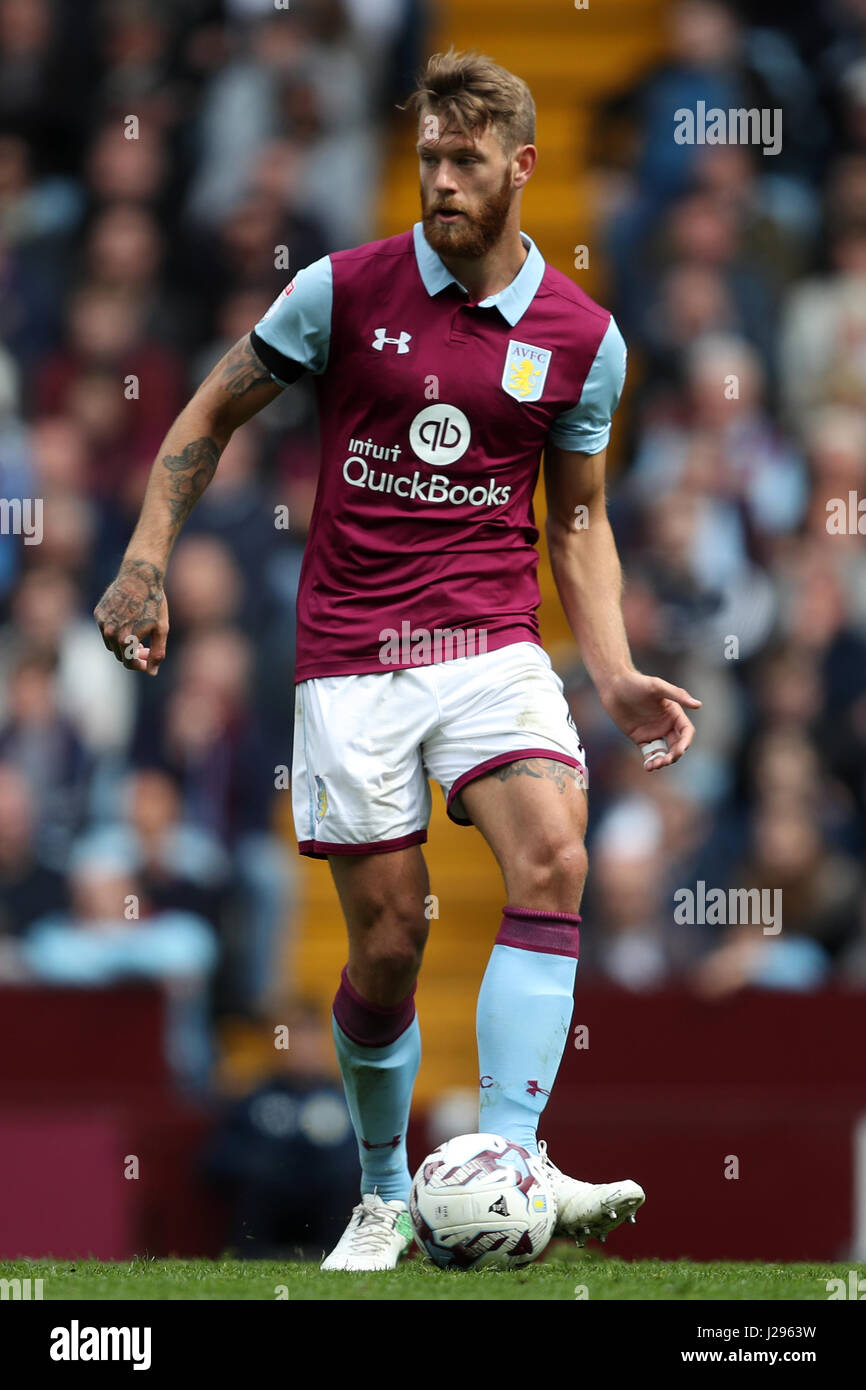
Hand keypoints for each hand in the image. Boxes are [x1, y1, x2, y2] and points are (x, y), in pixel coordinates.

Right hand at [93, 559, 168, 675]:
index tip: (148, 662)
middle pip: (120, 655)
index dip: (141, 665)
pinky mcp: (98, 613)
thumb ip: (157, 653)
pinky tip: (128, 622)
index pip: (129, 663)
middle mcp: (110, 633)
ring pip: (111, 644)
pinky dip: (115, 631)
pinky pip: (105, 629)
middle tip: (147, 648)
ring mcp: (102, 622)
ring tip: (138, 636)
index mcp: (126, 640)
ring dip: (123, 645)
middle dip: (134, 655)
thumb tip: (152, 673)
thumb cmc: (154, 602)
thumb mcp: (161, 629)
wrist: (139, 575)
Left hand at [598, 669, 700, 769]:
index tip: (679, 751)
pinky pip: (648, 753)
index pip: (686, 731)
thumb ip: (677, 695)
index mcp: (674, 713)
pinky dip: (650, 761)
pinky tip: (648, 766)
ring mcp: (653, 732)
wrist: (613, 686)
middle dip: (674, 755)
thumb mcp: (657, 687)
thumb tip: (698, 704)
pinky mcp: (640, 738)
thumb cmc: (636, 683)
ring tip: (655, 765)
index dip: (685, 742)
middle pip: (677, 745)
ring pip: (663, 752)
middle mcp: (666, 724)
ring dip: (662, 761)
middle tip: (666, 761)